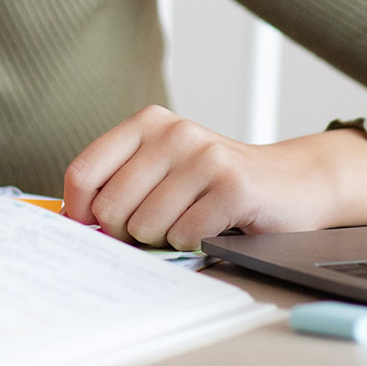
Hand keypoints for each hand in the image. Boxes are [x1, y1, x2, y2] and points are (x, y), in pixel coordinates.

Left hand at [61, 106, 366, 250]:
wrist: (292, 182)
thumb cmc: (216, 183)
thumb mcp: (164, 169)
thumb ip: (119, 185)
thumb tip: (74, 222)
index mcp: (148, 123)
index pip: (84, 172)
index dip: (79, 211)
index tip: (91, 227)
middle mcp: (174, 132)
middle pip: (111, 208)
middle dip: (130, 231)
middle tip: (160, 222)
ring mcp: (205, 157)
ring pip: (146, 226)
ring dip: (166, 238)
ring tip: (191, 219)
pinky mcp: (232, 187)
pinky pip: (185, 235)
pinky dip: (195, 242)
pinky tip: (214, 225)